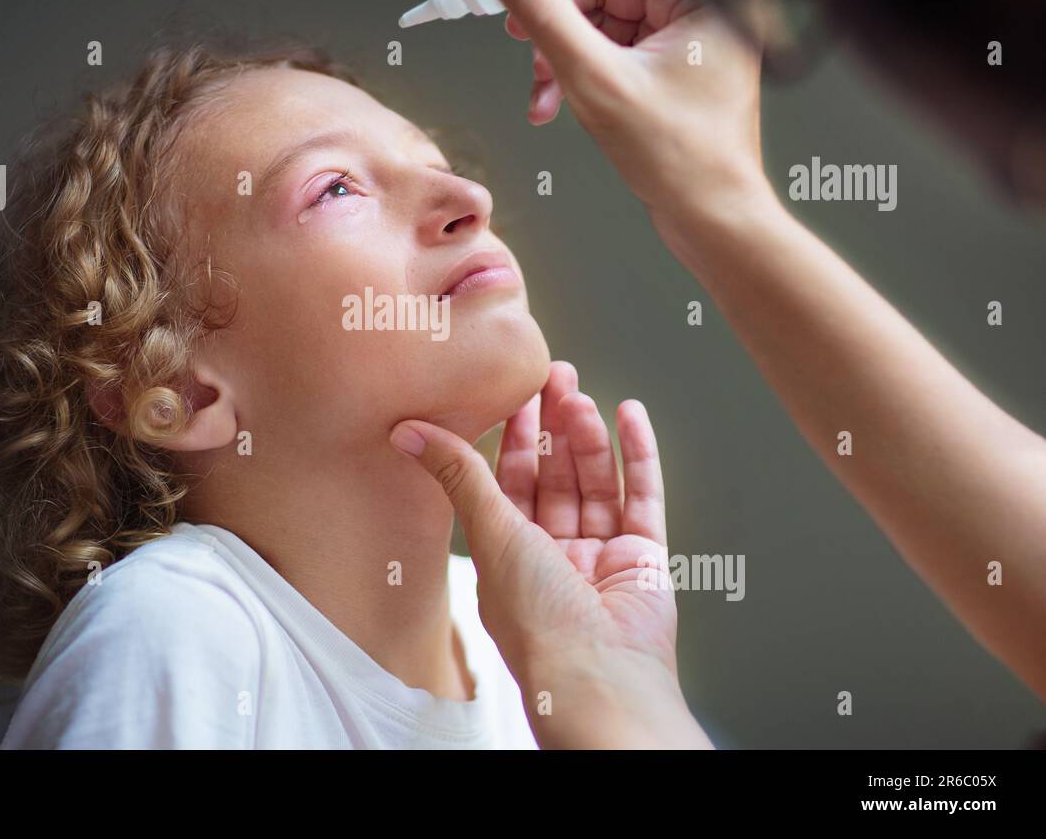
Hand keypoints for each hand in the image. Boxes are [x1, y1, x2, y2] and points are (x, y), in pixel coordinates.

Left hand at [389, 361, 710, 747]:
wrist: (598, 675)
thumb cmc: (535, 619)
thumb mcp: (489, 533)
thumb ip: (457, 474)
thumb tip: (404, 430)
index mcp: (508, 554)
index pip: (509, 480)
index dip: (511, 434)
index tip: (514, 390)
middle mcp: (553, 554)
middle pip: (554, 475)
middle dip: (553, 424)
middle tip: (554, 374)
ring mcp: (601, 555)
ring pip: (595, 481)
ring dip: (589, 436)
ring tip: (581, 395)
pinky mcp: (644, 558)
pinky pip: (642, 496)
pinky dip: (638, 454)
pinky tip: (630, 413)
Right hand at [484, 0, 776, 247]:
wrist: (711, 219)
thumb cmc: (683, 159)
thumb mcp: (596, 79)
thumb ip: (546, 16)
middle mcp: (701, 6)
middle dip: (552, 13)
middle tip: (512, 26)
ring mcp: (684, 39)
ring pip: (599, 20)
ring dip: (557, 52)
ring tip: (539, 85)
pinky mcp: (668, 69)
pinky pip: (609, 51)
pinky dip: (575, 73)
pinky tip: (552, 102)